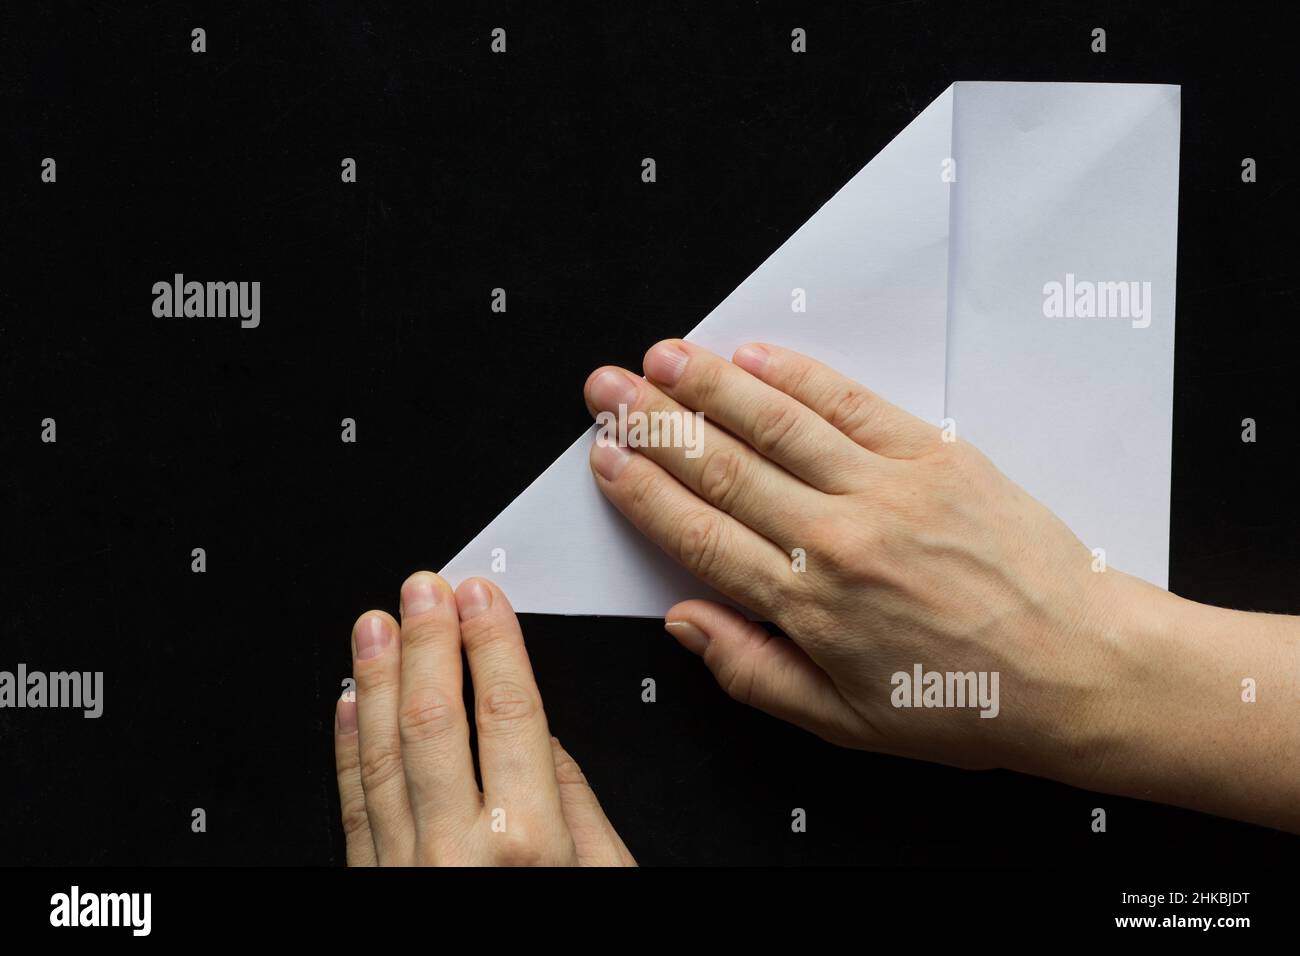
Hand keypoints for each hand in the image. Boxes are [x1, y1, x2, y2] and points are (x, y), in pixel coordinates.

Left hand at [334, 573, 635, 865]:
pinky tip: (351, 703)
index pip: (507, 712)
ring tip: (376, 625)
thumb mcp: (606, 877)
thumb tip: (544, 740)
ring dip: (379, 679)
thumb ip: (577, 807)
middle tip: (424, 590)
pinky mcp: (371, 885)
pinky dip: (351, 748)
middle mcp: (459, 852)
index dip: (493, 644)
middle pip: (436, 720)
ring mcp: (406, 870)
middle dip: (429, 642)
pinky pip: (354, 807)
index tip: (482, 599)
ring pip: (384, 756)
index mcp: (529, 842)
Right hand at [583, 339, 1136, 779]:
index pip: (700, 535)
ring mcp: (889, 489)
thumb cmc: (968, 703)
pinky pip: (853, 405)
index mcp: (810, 607)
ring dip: (711, 385)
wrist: (1082, 668)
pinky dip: (801, 376)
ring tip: (662, 356)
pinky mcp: (937, 455)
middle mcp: (839, 538)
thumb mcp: (845, 722)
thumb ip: (752, 672)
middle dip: (654, 423)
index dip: (643, 491)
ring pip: (778, 424)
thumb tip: (683, 622)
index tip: (606, 455)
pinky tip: (757, 356)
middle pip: (724, 468)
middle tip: (608, 389)